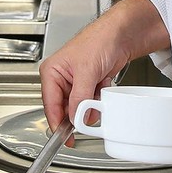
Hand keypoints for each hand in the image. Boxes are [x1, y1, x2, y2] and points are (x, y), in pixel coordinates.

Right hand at [39, 0, 167, 131]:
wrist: (121, 35)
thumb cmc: (99, 40)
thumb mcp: (86, 71)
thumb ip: (79, 97)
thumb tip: (75, 118)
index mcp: (51, 72)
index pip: (50, 104)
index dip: (57, 123)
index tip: (65, 137)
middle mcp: (60, 78)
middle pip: (65, 108)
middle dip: (80, 110)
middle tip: (91, 110)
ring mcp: (75, 83)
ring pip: (80, 107)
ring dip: (93, 103)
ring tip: (100, 87)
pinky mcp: (89, 84)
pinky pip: (92, 102)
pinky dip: (100, 96)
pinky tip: (104, 83)